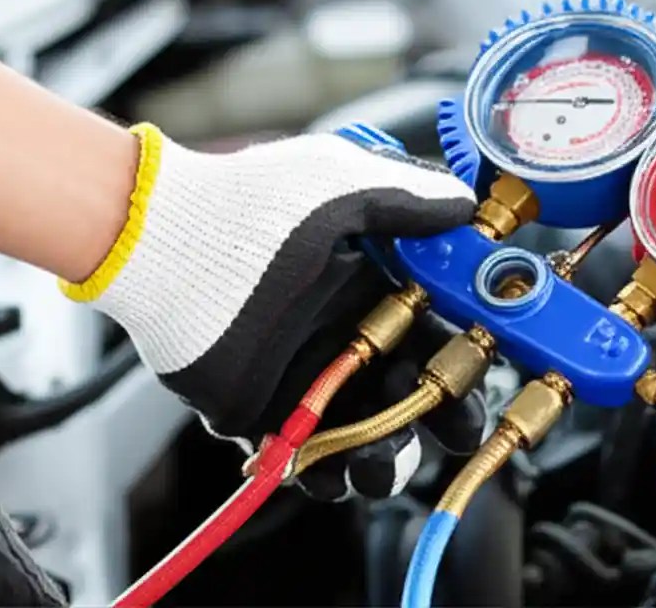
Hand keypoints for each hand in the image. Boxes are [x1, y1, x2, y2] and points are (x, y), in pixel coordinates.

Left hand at [61, 123, 480, 499]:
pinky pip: (302, 453)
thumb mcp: (347, 180)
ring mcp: (303, 372)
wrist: (170, 242)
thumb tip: (464, 203)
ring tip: (380, 462)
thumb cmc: (254, 201)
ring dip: (385, 455)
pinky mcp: (259, 408)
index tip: (484, 369)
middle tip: (452, 429)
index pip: (436, 329)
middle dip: (439, 415)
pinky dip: (322, 474)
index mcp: (370, 282)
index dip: (465, 353)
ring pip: (364, 430)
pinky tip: (334, 473)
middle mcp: (342, 330)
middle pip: (410, 389)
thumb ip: (412, 196)